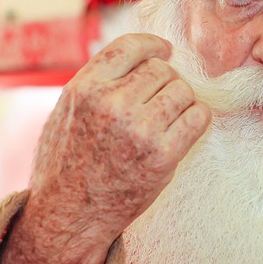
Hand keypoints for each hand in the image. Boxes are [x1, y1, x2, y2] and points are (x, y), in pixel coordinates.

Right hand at [25, 33, 210, 263]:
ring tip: (167, 120)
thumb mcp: (66, 112)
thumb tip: (136, 57)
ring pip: (183, 91)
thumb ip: (96, 84)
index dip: (153, 46)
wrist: (67, 217)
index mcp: (85, 88)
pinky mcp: (162, 157)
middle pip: (161, 70)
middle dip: (165, 82)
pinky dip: (196, 120)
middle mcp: (111, 104)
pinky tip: (184, 130)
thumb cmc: (65, 166)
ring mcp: (139, 130)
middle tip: (158, 103)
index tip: (164, 52)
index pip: (130, 46)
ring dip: (181, 102)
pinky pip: (198, 118)